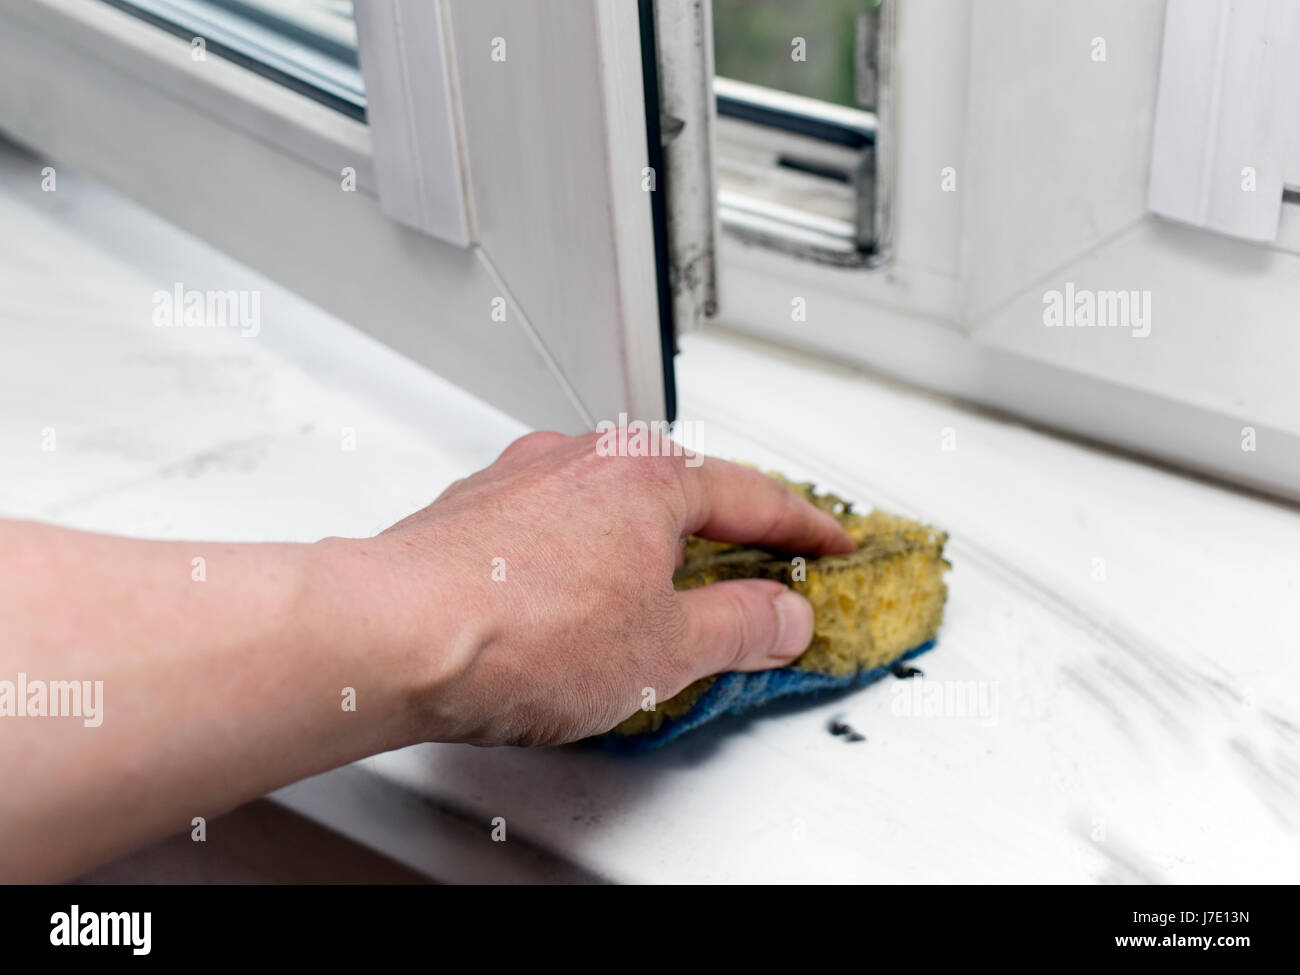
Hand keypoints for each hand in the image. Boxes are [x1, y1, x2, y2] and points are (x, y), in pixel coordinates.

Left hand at [332, 429, 856, 746]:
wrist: (392, 634)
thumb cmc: (515, 630)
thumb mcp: (664, 649)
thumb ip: (739, 627)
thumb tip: (781, 615)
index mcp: (649, 477)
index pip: (753, 496)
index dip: (804, 525)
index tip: (830, 542)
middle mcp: (586, 460)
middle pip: (681, 488)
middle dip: (724, 529)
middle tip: (757, 565)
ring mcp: (524, 480)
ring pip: (613, 503)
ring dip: (649, 543)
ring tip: (662, 593)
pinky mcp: (475, 511)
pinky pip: (557, 524)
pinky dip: (587, 554)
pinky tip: (576, 597)